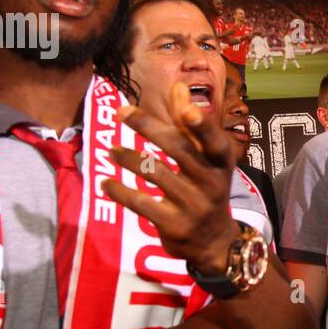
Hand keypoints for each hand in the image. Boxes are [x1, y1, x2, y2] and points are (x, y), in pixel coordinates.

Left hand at [105, 83, 235, 275]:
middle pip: (178, 149)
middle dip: (148, 128)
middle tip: (121, 112)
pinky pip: (142, 203)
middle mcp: (211, 182)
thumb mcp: (206, 159)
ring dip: (128, 158)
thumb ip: (190, 124)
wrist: (214, 242)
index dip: (202, 126)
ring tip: (110, 151)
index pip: (214, 141)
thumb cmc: (206, 188)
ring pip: (155, 173)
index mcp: (221, 162)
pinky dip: (120, 191)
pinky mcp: (175, 225)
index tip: (187, 110)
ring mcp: (194, 205)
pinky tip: (106, 184)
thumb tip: (179, 86)